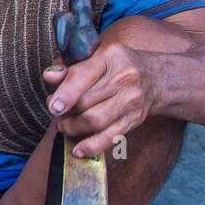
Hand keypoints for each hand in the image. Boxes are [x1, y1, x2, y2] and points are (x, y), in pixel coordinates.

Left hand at [42, 42, 158, 157]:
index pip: (83, 75)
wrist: (155, 78)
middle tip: (56, 111)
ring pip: (95, 121)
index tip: (53, 106)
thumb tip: (50, 76)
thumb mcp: (93, 56)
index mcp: (109, 57)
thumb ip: (67, 65)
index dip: (65, 93)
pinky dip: (91, 146)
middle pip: (85, 102)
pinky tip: (78, 149)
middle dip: (64, 111)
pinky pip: (110, 138)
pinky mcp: (134, 120)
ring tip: (64, 125)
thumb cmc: (115, 66)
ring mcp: (131, 101)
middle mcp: (123, 79)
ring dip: (73, 127)